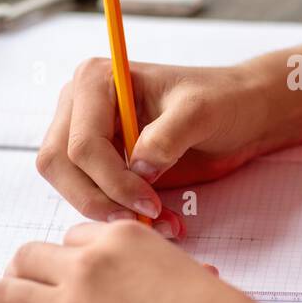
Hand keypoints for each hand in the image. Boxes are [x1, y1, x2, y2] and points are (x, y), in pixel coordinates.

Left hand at [0, 220, 301, 302]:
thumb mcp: (189, 274)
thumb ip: (161, 271)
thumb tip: (162, 283)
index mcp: (122, 237)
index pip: (74, 237)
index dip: (65, 256)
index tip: (60, 271)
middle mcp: (87, 263)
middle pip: (29, 255)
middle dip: (19, 270)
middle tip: (14, 285)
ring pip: (4, 290)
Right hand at [36, 59, 273, 232]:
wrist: (241, 113)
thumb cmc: (223, 100)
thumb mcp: (201, 111)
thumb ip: (168, 135)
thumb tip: (137, 168)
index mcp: (96, 80)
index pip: (83, 143)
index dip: (113, 180)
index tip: (151, 203)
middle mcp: (79, 105)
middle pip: (60, 165)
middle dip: (100, 199)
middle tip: (144, 220)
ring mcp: (85, 134)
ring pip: (70, 185)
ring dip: (109, 211)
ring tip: (160, 223)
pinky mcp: (99, 162)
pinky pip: (91, 194)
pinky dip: (118, 213)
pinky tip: (159, 220)